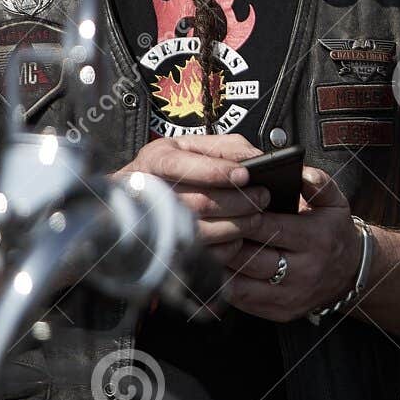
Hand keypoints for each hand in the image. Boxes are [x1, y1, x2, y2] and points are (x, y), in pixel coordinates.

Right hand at [113, 134, 268, 251]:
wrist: (137, 199)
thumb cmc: (173, 169)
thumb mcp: (196, 146)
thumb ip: (227, 147)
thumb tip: (256, 158)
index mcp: (156, 159)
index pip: (181, 165)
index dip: (215, 171)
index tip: (245, 175)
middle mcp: (150, 191)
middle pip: (197, 201)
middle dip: (237, 201)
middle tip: (262, 197)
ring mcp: (154, 223)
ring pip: (199, 230)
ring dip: (235, 225)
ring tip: (255, 217)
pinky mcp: (164, 248)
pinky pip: (198, 254)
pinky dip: (224, 248)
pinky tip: (237, 238)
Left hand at [216, 168, 361, 322]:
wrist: (349, 273)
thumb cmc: (334, 232)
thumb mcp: (336, 202)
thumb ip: (319, 183)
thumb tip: (299, 172)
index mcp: (316, 239)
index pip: (272, 229)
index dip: (245, 218)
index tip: (226, 208)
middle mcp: (304, 271)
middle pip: (251, 259)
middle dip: (225, 243)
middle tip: (204, 229)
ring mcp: (291, 296)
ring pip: (242, 285)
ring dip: (220, 268)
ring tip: (204, 250)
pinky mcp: (280, 313)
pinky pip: (243, 302)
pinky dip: (225, 285)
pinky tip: (215, 269)